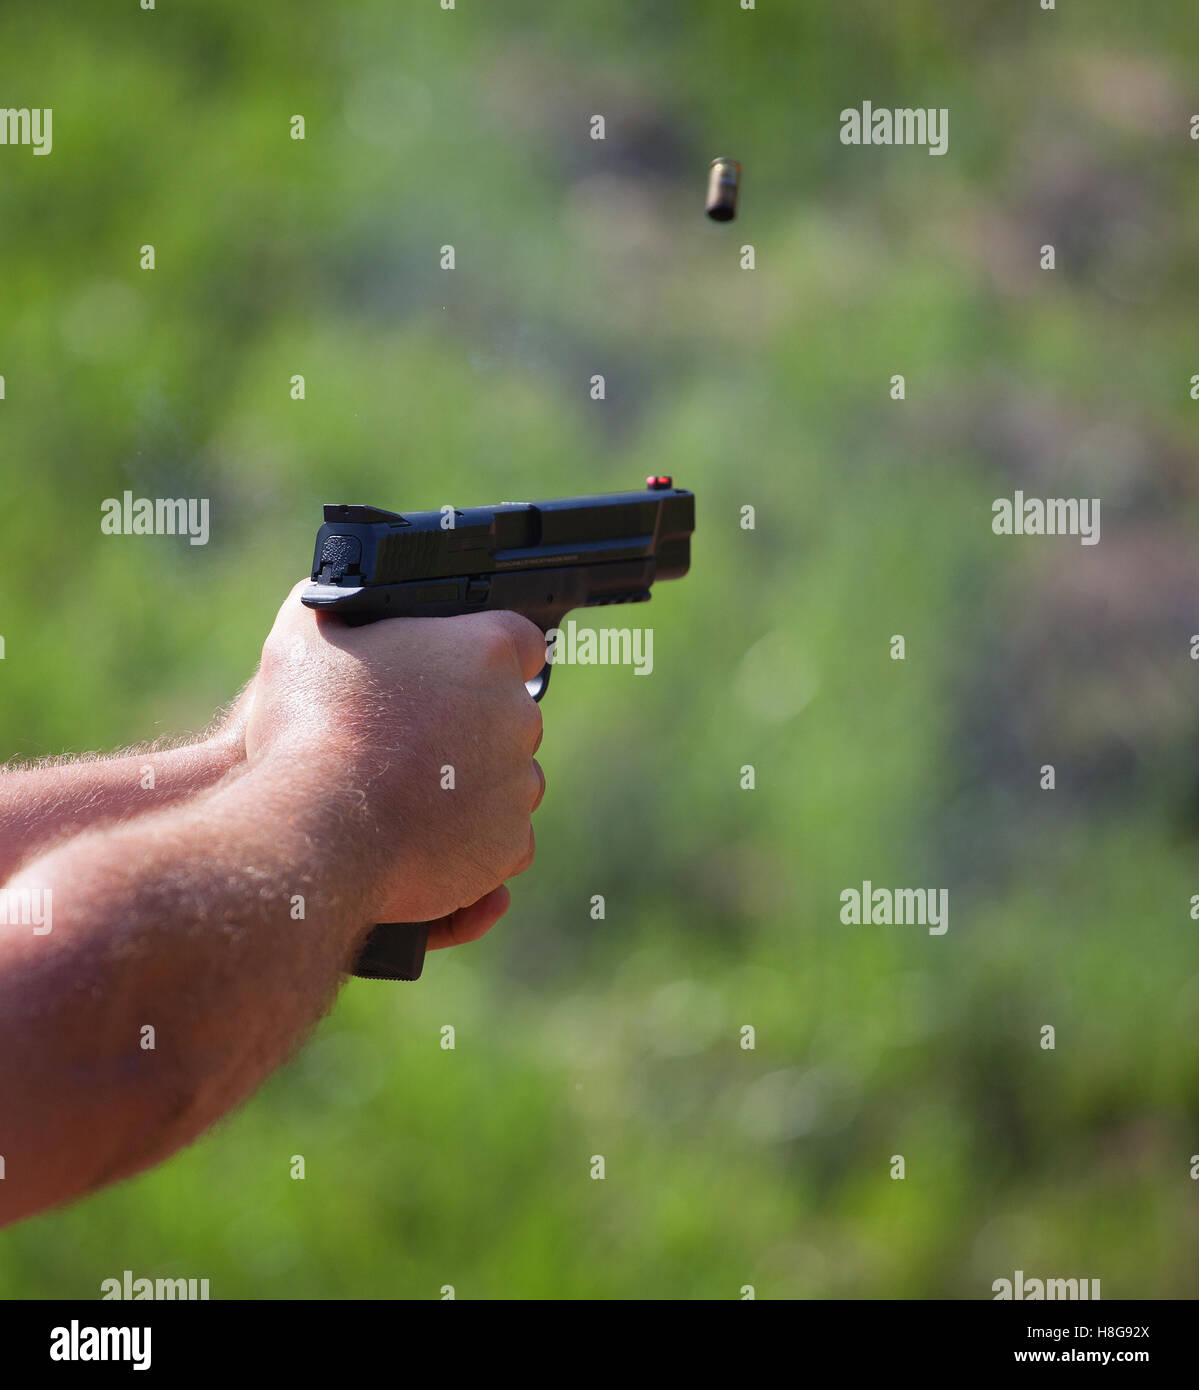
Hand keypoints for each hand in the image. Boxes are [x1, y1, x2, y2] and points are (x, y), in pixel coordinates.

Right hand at [246, 583, 546, 928]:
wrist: (316, 828)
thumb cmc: (310, 727)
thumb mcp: (304, 638)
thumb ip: (332, 607)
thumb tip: (327, 594)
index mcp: (484, 651)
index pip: (520, 639)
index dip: (487, 654)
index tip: (456, 672)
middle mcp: (517, 714)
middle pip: (511, 714)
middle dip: (472, 725)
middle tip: (413, 741)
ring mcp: (518, 783)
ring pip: (510, 779)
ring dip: (474, 784)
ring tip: (410, 795)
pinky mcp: (509, 843)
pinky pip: (504, 837)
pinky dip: (473, 841)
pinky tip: (425, 837)